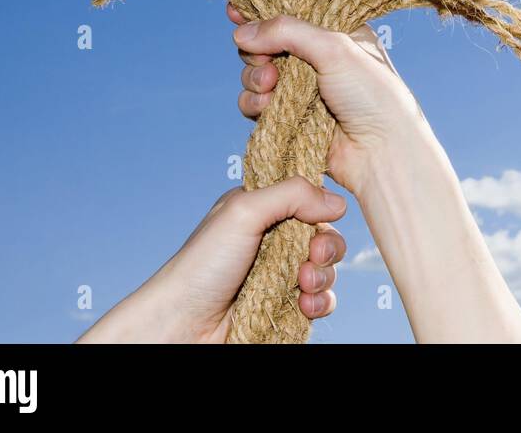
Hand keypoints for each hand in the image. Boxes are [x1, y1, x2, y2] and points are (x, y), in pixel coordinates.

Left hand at [78, 176, 346, 342]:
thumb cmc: (201, 266)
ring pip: (325, 270)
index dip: (321, 211)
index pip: (308, 202)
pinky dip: (320, 302)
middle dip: (327, 247)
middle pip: (323, 236)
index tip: (320, 219)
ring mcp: (279, 275)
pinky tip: (305, 305)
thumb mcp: (243, 212)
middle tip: (313, 256)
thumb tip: (338, 202)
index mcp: (261, 211)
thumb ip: (292, 194)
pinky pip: (320, 301)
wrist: (182, 325)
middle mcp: (272, 241)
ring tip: (303, 284)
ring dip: (323, 276)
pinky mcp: (284, 306)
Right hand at [228, 6, 425, 197]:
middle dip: (258, 51)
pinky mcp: (291, 118)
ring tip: (270, 86)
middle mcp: (318, 59)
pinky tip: (266, 108)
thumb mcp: (334, 48)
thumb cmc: (372, 94)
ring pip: (257, 74)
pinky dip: (255, 104)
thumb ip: (287, 32)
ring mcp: (303, 89)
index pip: (292, 13)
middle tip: (268, 62)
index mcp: (336, 33)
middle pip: (267, 44)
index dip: (263, 11)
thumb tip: (241, 32)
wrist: (381, 152)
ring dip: (254, 78)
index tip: (235, 10)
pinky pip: (257, 104)